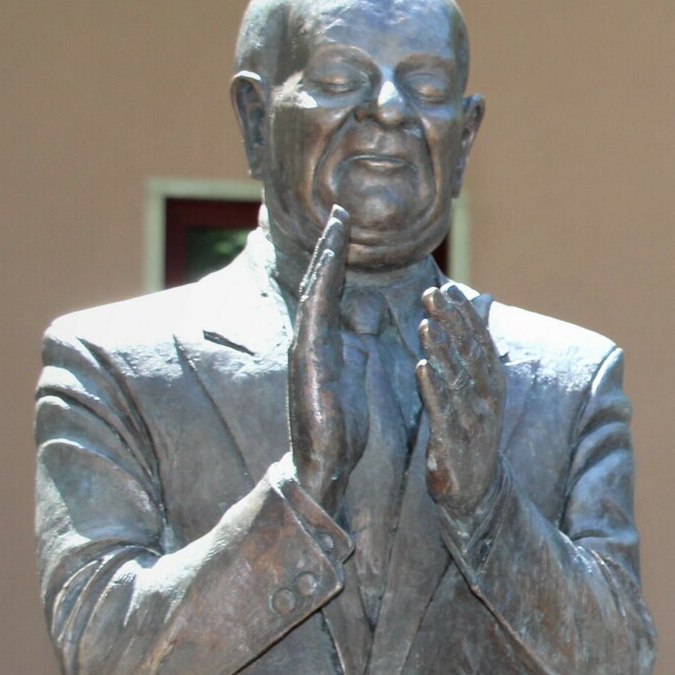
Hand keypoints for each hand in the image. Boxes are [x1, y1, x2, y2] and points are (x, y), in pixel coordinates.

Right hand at [288, 208, 367, 513]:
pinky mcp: (306, 364)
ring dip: (324, 258)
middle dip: (328, 245)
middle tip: (338, 208)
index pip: (330, 289)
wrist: (321, 466)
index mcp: (324, 341)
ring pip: (313, 293)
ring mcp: (304, 349)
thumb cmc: (340, 426)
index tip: (346, 222)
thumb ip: (363, 346)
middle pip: (317, 281)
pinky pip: (314, 318)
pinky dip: (321, 289)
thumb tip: (370, 323)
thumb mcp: (357, 376)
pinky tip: (329, 266)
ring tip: (335, 226)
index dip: (337, 255)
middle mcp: (309, 339)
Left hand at [417, 283, 505, 526]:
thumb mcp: (478, 387)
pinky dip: (434, 389)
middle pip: (471, 355)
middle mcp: (487, 399)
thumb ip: (475, 347)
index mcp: (492, 384)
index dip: (465, 316)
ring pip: (458, 380)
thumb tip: (481, 303)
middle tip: (432, 295)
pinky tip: (422, 367)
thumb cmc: (471, 431)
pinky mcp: (454, 443)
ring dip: (443, 351)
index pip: (480, 342)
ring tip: (427, 324)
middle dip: (452, 324)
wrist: (477, 490)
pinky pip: (444, 412)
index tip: (447, 289)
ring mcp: (473, 422)